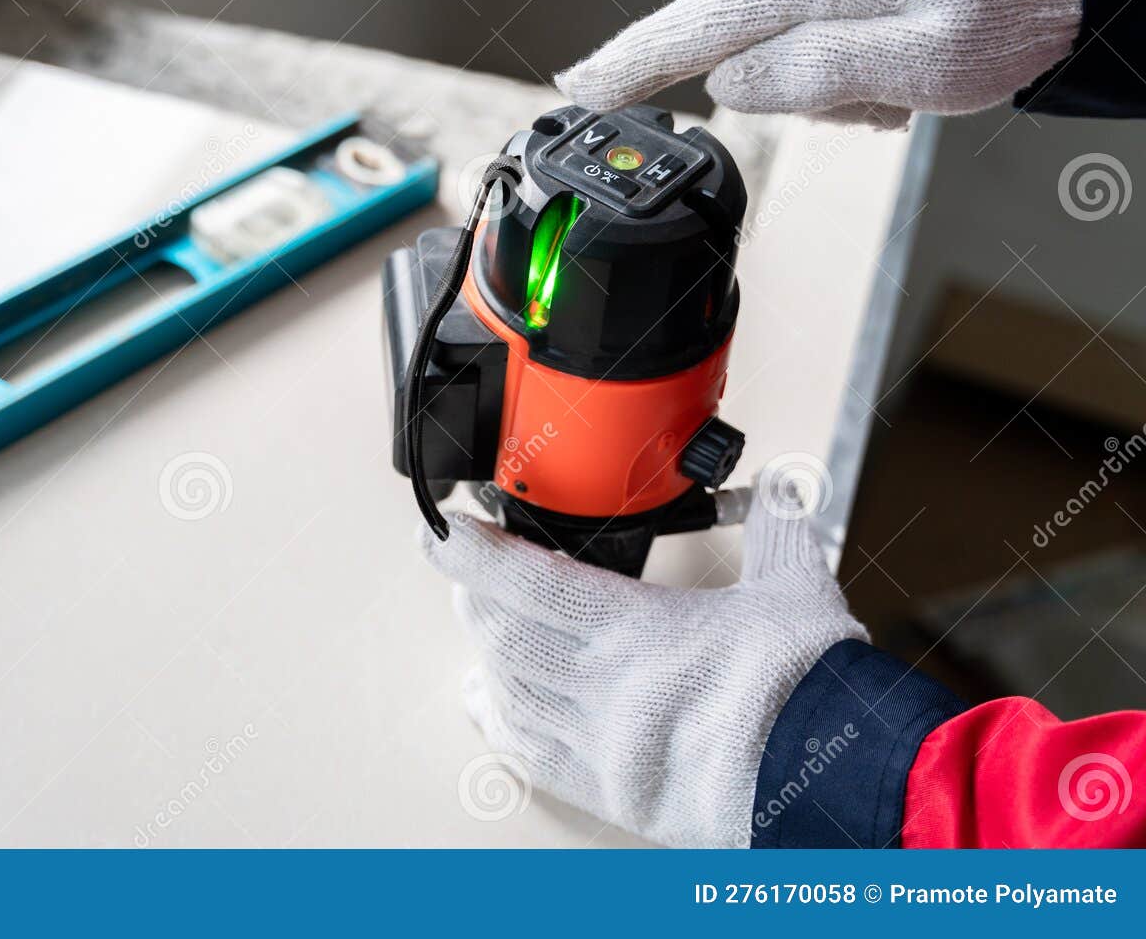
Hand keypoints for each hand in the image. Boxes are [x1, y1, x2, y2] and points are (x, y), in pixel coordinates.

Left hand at [422, 496, 867, 847]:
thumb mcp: (795, 591)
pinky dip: (502, 722)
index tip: (444, 530)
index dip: (477, 554)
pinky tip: (487, 702)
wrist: (838, 786)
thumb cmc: (812, 693)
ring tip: (477, 624)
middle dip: (477, 597)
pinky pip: (533, 756)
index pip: (530, 582)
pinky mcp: (611, 791)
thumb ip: (777, 532)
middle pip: (506, 636)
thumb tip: (783, 490)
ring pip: (512, 692)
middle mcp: (606, 689)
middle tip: (467, 571)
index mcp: (639, 631)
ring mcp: (603, 745)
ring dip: (487, 654)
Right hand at [555, 0, 1080, 129]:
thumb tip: (726, 82)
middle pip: (748, 49)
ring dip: (833, 82)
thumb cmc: (1006, 20)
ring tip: (903, 79)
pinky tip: (896, 63)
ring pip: (783, 50)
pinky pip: (808, 33)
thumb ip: (813, 76)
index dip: (632, 61)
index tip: (575, 89)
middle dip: (802, 93)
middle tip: (887, 99)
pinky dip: (844, 63)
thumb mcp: (918, 68)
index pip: (702, 23)